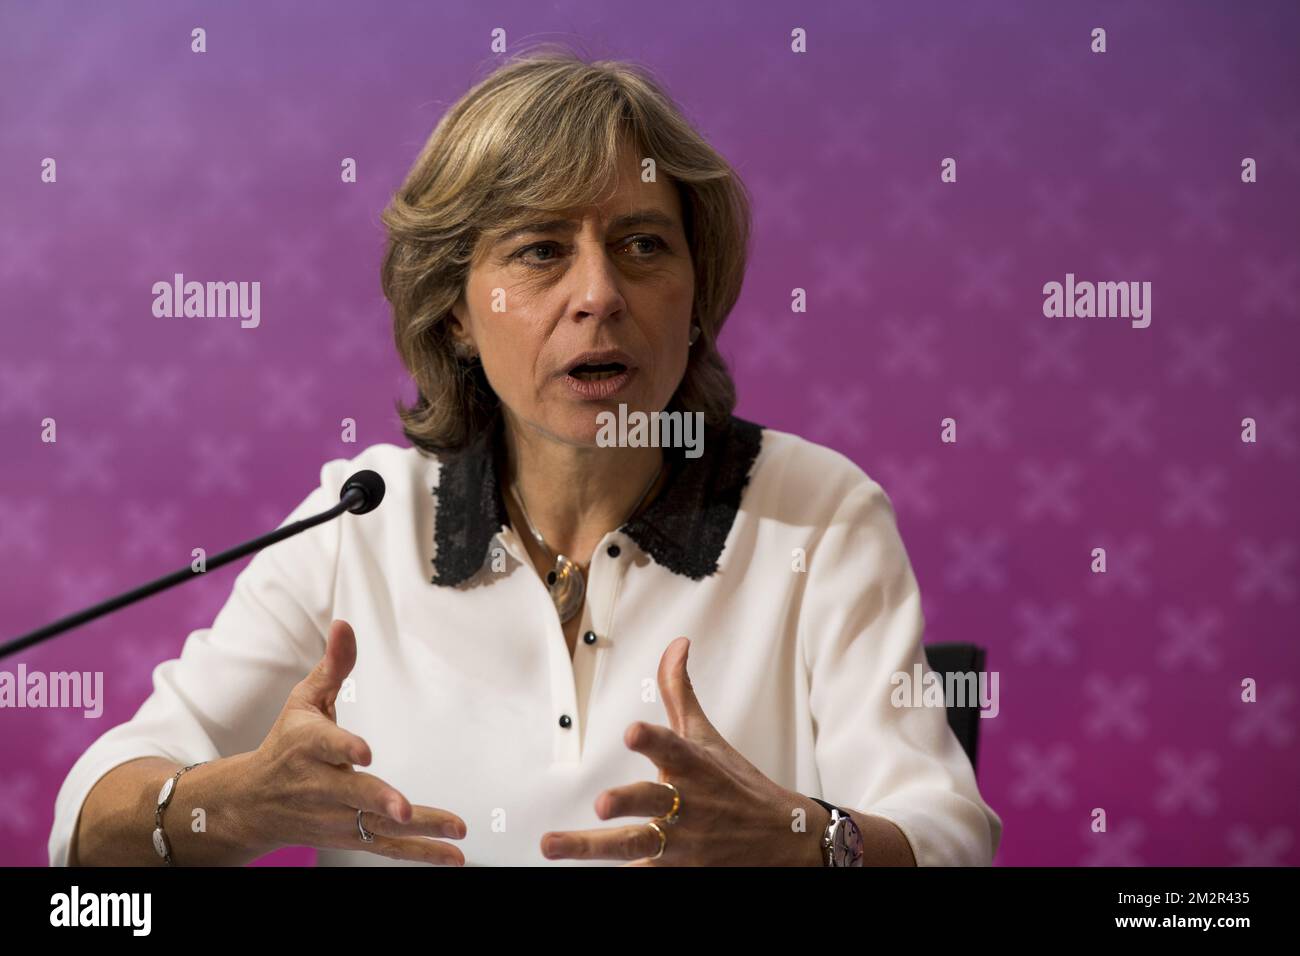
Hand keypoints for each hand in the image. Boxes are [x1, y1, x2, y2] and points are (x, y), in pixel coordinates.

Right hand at [239, 619, 466, 864]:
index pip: (326, 746)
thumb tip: (345, 624)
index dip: (344, 748)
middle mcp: (321, 785)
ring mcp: (336, 817)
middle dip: (378, 801)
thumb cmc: (286, 745)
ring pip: (377, 827)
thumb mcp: (303, 701)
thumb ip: (333, 666)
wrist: (251, 804)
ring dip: (418, 833)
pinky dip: (422, 854)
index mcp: (308, 746)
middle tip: (404, 809)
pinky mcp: (350, 836)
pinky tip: (455, 857)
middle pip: (352, 795)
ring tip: (455, 833)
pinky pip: (388, 848)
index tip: (363, 751)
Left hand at [539, 636, 828, 864]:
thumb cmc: (737, 784)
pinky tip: (585, 880)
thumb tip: (677, 644)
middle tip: (602, 803)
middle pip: (652, 802)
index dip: (653, 739)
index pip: (673, 746)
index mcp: (694, 765)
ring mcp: (683, 843)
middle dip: (628, 802)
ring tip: (551, 845)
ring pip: (635, 846)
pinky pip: (646, 876)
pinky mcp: (681, 872)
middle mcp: (688, 804)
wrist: (784, 840)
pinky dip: (625, 876)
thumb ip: (680, 692)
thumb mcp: (708, 737)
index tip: (632, 731)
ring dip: (593, 847)